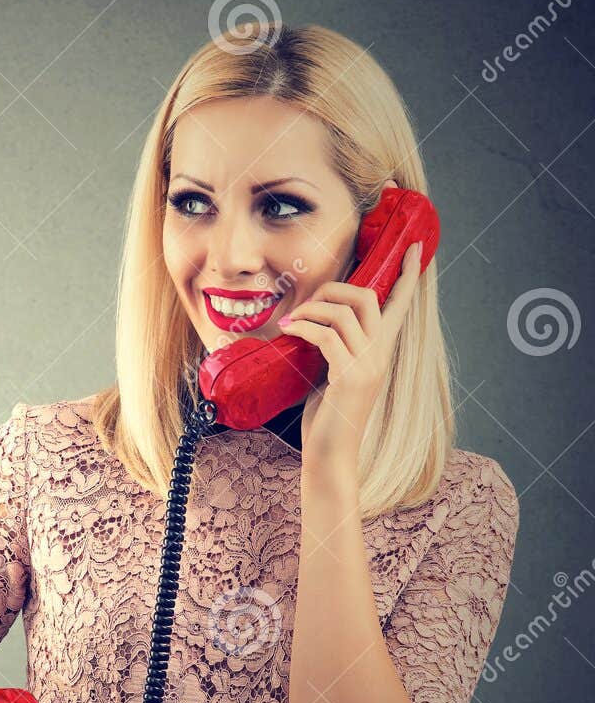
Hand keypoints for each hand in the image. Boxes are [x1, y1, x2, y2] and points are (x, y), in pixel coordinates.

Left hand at [278, 239, 424, 470]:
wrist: (331, 455)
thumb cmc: (329, 417)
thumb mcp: (335, 374)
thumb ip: (336, 348)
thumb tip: (314, 323)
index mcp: (382, 352)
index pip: (401, 305)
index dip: (408, 276)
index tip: (415, 247)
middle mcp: (381, 355)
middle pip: (368, 297)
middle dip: (334, 288)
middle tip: (307, 302)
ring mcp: (367, 365)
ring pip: (345, 312)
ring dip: (312, 309)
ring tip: (291, 321)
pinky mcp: (349, 376)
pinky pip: (326, 335)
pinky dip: (304, 326)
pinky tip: (288, 330)